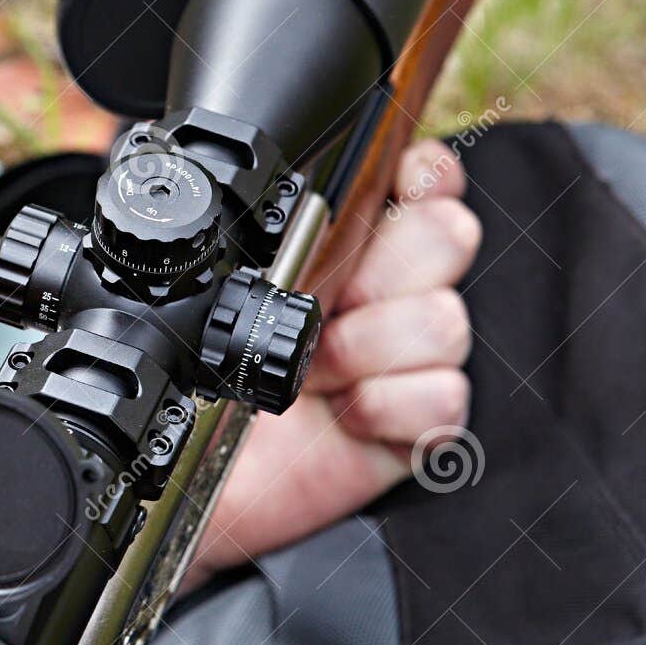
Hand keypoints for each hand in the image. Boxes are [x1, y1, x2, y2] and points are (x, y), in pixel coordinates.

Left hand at [186, 139, 480, 585]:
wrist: (196, 468)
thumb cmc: (218, 377)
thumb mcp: (243, 291)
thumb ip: (294, 234)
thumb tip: (310, 182)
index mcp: (357, 243)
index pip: (429, 179)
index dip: (423, 176)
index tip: (398, 186)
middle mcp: (396, 291)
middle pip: (448, 235)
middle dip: (377, 271)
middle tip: (322, 307)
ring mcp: (415, 357)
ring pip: (443, 320)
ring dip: (364, 350)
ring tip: (317, 374)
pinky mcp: (424, 423)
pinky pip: (443, 395)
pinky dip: (382, 408)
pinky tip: (345, 417)